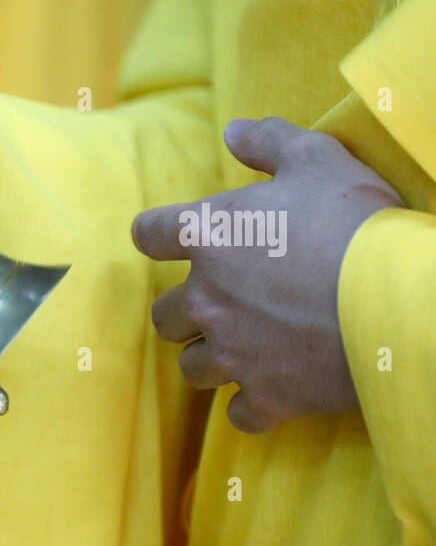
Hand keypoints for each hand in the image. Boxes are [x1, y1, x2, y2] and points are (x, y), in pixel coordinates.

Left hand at [132, 117, 402, 432]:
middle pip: (164, 315)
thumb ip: (270, 142)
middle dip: (187, 310)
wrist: (397, 299)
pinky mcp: (266, 395)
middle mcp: (206, 299)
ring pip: (191, 368)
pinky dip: (253, 404)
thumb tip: (233, 131)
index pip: (147, 234)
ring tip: (248, 345)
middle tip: (226, 301)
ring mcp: (232, 353)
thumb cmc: (356, 223)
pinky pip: (239, 414)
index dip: (158, 235)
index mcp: (208, 237)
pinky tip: (275, 388)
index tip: (175, 240)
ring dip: (212, 358)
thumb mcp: (319, 159)